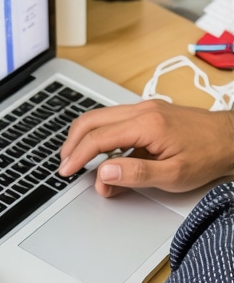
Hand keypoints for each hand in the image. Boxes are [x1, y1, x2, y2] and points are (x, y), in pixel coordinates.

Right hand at [59, 100, 233, 196]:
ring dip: (83, 137)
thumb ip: (135, 173)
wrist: (232, 138)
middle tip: (65, 164)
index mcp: (146, 124)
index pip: (98, 138)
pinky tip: (99, 152)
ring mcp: (143, 109)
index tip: (66, 172)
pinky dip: (98, 135)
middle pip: (91, 121)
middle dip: (72, 143)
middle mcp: (141, 110)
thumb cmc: (208, 155)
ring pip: (98, 117)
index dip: (77, 157)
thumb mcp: (173, 174)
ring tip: (76, 158)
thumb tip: (103, 173)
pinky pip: (112, 120)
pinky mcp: (146, 113)